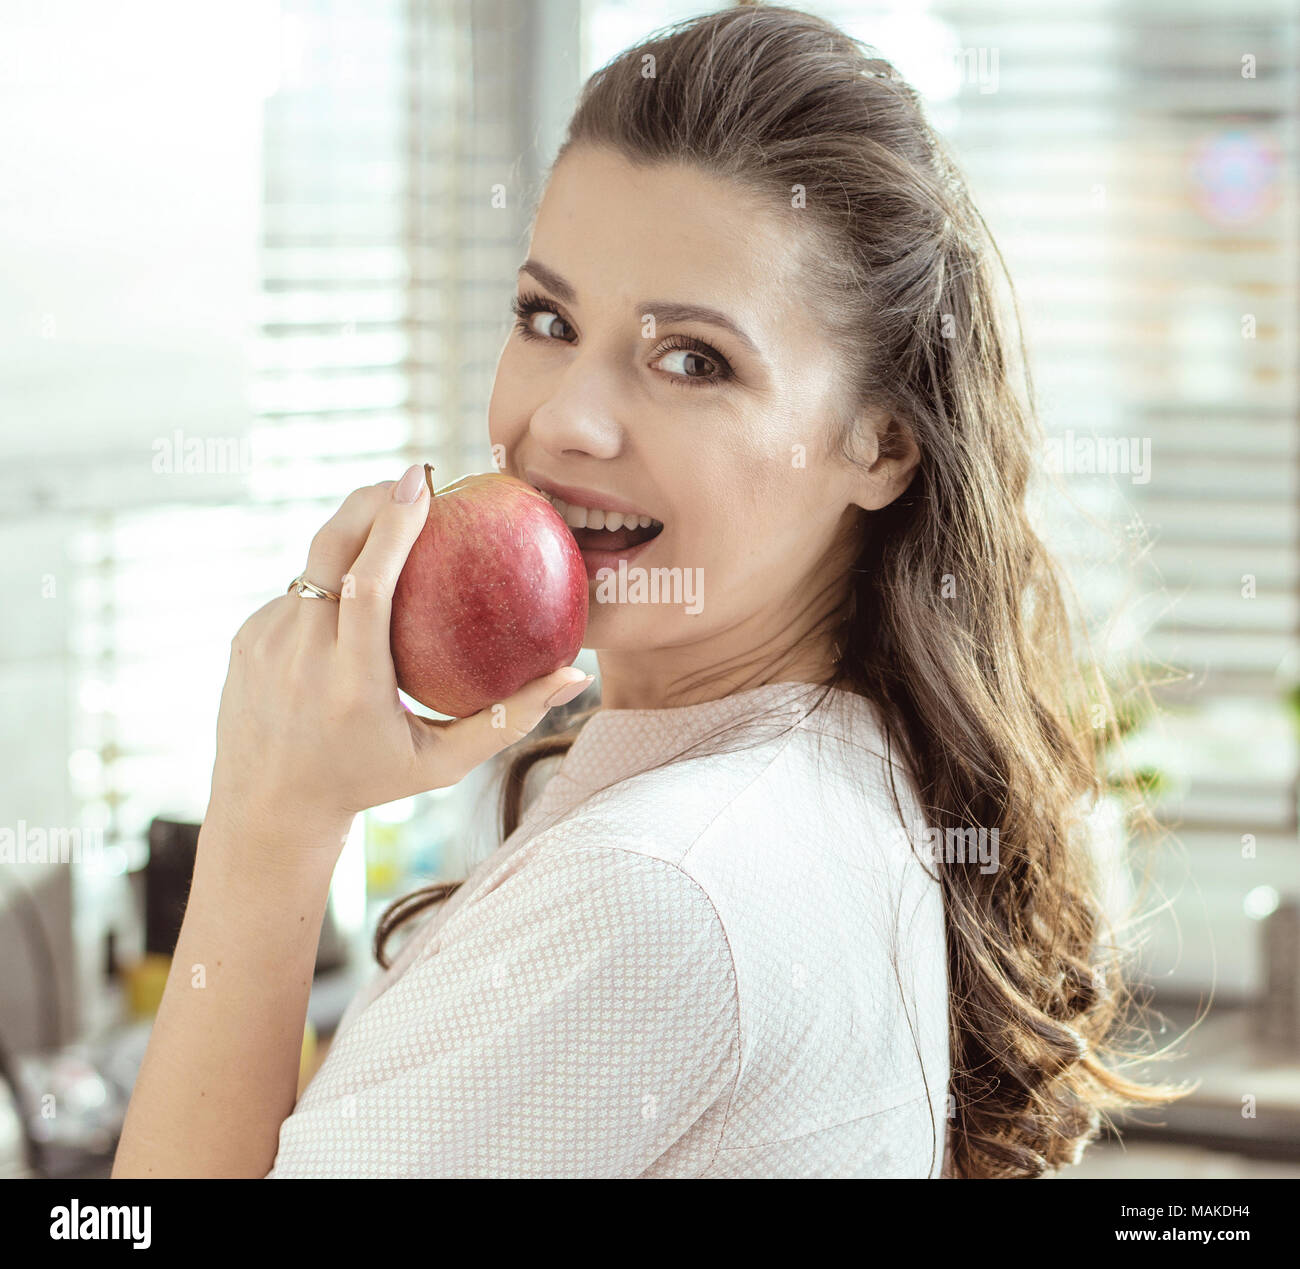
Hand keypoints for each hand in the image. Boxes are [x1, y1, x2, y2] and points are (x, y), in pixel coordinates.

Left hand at [207, 465, 591, 853]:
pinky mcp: (246, 636)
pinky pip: (297, 591)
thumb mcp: (443, 764)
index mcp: (349, 684)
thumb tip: (575, 674)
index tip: (420, 482)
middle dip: (370, 500)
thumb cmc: (371, 782)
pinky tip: (357, 585)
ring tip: (394, 525)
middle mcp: (299, 656)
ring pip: (313, 565)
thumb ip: (509, 720)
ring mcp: (264, 641)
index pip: (367, 585)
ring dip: (354, 538)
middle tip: (415, 479)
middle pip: (330, 548)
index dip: (393, 526)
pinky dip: (330, 579)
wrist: (267, 807)